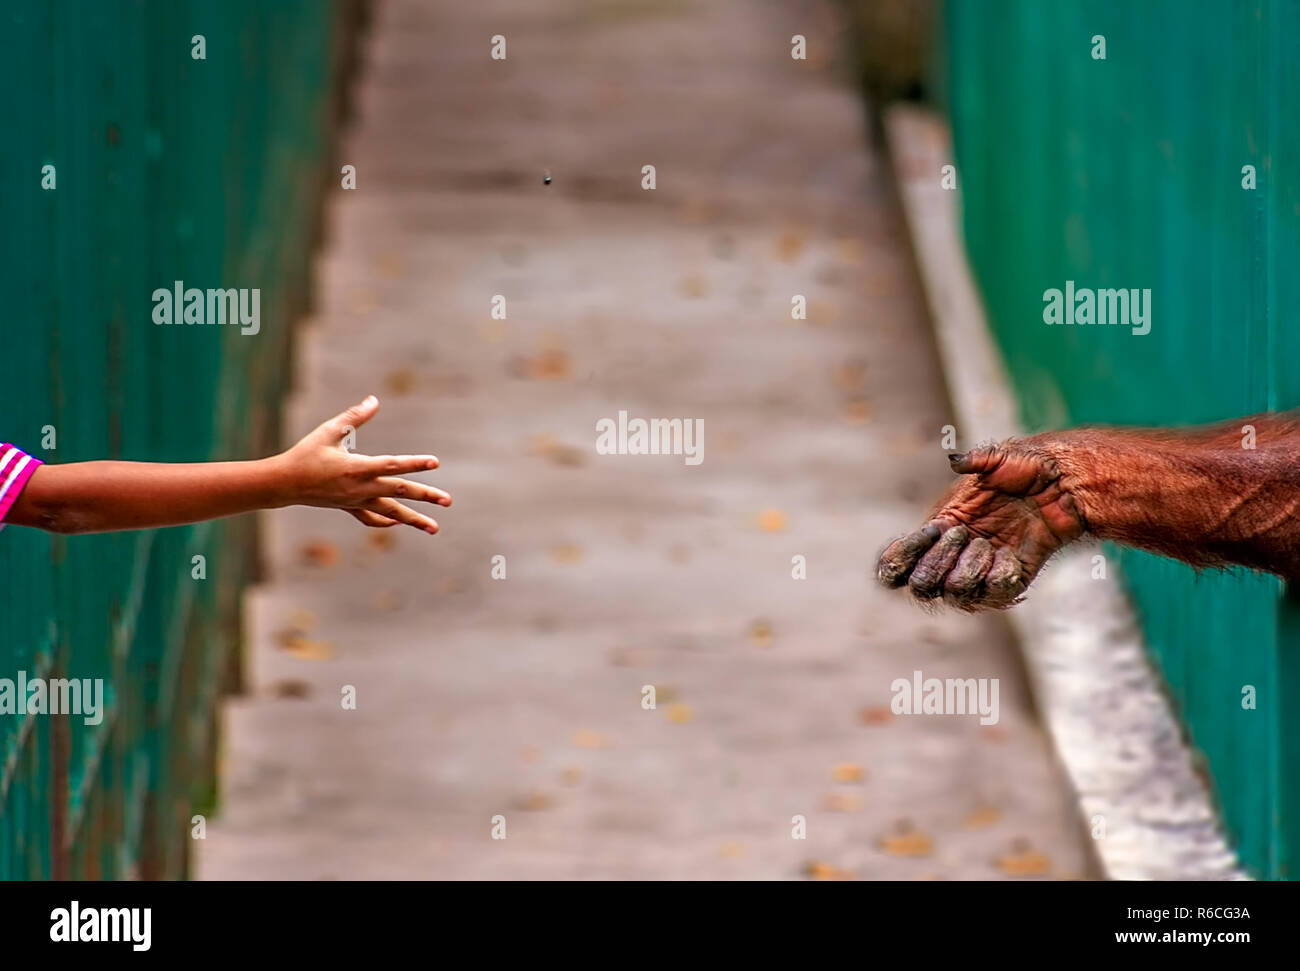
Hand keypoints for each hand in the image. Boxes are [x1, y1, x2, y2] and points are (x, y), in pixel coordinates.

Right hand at [274, 395, 450, 533]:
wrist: (282, 484)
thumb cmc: (305, 454)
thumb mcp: (328, 431)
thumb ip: (353, 416)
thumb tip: (374, 399)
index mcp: (356, 468)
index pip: (392, 466)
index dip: (414, 463)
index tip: (434, 462)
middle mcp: (360, 488)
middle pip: (399, 492)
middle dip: (425, 496)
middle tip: (448, 500)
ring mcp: (356, 501)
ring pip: (391, 513)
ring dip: (414, 520)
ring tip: (435, 527)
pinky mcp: (348, 507)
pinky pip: (371, 518)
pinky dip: (387, 521)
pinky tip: (399, 522)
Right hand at [876, 440, 1083, 609]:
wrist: (1067, 484)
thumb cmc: (1028, 467)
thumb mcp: (998, 458)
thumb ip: (976, 459)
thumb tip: (954, 460)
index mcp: (937, 529)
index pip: (897, 563)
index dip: (901, 556)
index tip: (930, 531)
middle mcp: (953, 556)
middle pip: (922, 585)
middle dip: (937, 562)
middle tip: (962, 533)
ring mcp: (981, 571)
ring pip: (956, 594)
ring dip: (969, 569)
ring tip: (988, 544)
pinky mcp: (1009, 581)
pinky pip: (993, 594)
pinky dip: (999, 575)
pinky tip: (1011, 555)